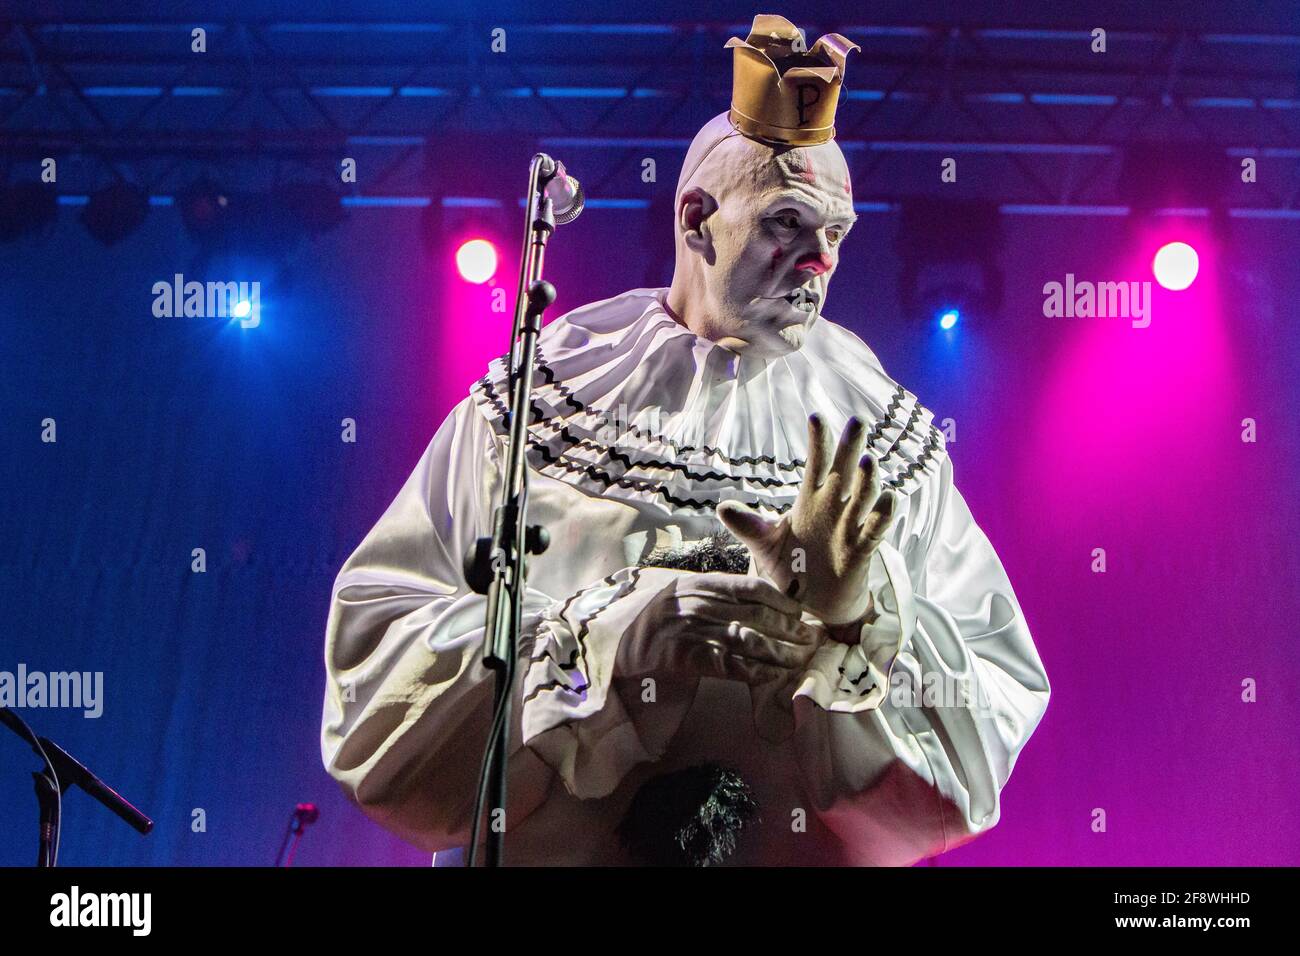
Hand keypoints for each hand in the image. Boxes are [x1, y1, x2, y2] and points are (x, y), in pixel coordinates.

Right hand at [615, 572, 823, 685]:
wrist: (613, 640)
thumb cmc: (654, 618)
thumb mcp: (684, 593)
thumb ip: (716, 593)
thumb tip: (755, 596)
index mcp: (703, 583)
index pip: (754, 588)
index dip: (783, 601)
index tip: (802, 614)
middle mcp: (701, 603)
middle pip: (758, 615)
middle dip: (790, 628)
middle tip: (812, 640)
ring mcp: (693, 630)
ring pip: (750, 640)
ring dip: (780, 652)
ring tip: (800, 659)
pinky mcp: (687, 658)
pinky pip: (730, 665)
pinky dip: (755, 671)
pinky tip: (772, 675)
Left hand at [717, 414, 897, 625]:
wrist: (810, 605)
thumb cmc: (791, 568)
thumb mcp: (765, 546)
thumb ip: (748, 527)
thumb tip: (722, 507)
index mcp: (811, 500)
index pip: (817, 464)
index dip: (818, 442)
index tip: (816, 416)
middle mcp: (834, 507)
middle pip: (845, 472)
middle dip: (850, 447)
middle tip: (857, 422)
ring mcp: (850, 527)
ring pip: (863, 498)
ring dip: (868, 481)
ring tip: (868, 461)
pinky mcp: (860, 551)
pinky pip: (875, 530)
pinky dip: (882, 516)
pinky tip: (888, 498)